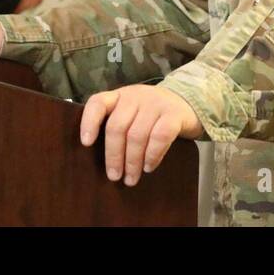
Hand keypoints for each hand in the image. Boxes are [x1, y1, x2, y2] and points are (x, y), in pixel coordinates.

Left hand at [80, 84, 202, 185]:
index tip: (86, 143)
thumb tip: (104, 161)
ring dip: (133, 161)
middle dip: (114, 155)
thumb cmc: (152, 115)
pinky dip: (152, 155)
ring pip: (137, 135)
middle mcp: (135, 96)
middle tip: (114, 176)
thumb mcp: (132, 112)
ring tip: (131, 178)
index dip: (89, 122)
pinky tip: (149, 167)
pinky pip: (160, 136)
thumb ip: (118, 125)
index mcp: (119, 96)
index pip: (98, 102)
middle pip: (117, 126)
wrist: (187, 102)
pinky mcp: (173, 114)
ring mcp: (155, 103)